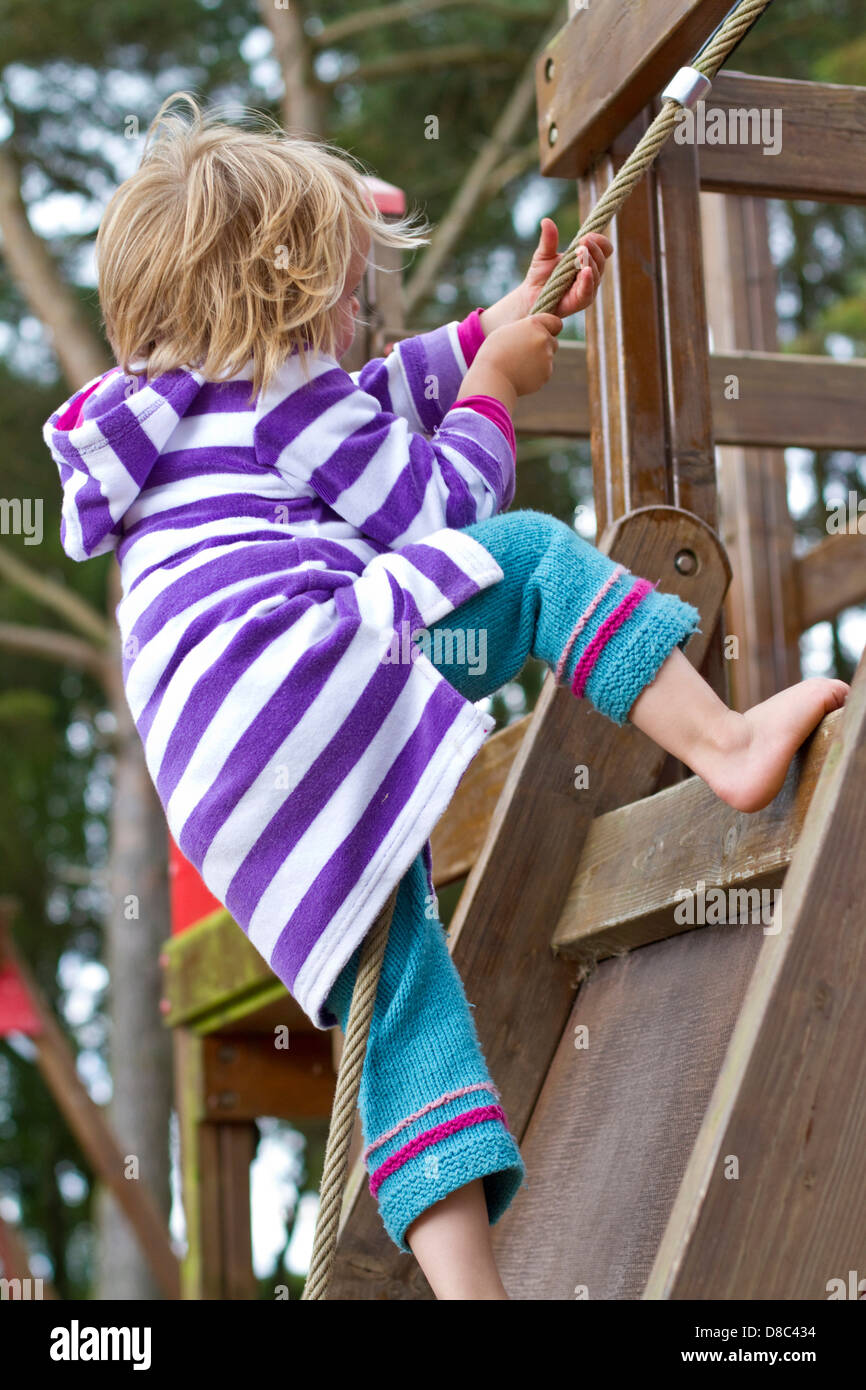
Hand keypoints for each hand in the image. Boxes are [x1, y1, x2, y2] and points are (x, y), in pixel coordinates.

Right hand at [459, 313, 562, 406]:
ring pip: (548, 358)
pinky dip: (536, 373)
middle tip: (525, 352)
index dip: (551, 327)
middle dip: (544, 346)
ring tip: (518, 365)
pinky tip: (520, 374)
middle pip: (552, 341)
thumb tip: (536, 334)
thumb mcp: (507, 332)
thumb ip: (526, 330)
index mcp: (533, 325)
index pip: (555, 322)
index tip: (544, 333)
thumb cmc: (494, 353)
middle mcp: (543, 339)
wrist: (493, 378)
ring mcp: (547, 357)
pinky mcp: (546, 374)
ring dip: (538, 360)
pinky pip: (544, 372)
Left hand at [479, 219, 612, 333]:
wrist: (529, 296)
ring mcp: (588, 288)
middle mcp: (591, 273)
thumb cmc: (540, 275)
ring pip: (597, 273)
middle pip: (602, 258)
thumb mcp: (544, 254)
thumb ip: (548, 240)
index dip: (599, 240)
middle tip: (582, 242)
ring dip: (589, 261)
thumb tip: (546, 221)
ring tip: (579, 253)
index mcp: (586, 260)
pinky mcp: (581, 301)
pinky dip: (588, 280)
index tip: (588, 235)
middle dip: (593, 248)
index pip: (604, 248)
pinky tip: (585, 271)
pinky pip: (588, 291)